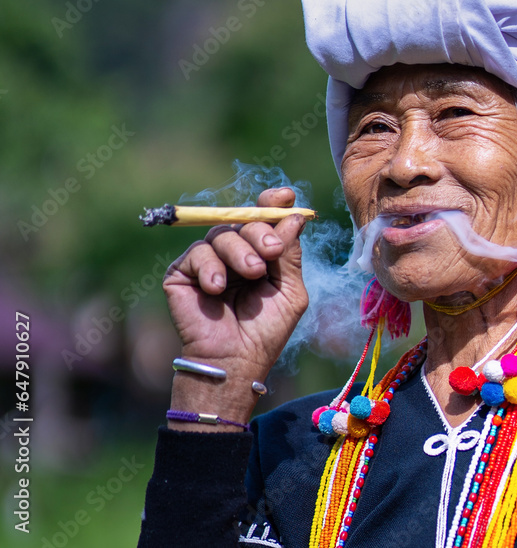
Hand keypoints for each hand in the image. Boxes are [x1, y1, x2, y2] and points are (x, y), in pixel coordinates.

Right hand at [162, 187, 308, 428]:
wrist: (235, 362)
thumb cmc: (265, 331)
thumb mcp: (290, 291)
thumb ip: (291, 255)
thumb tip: (295, 216)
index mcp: (261, 253)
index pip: (265, 218)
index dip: (272, 202)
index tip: (283, 195)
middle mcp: (234, 252)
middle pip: (245, 219)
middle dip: (261, 230)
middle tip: (271, 251)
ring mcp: (207, 261)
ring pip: (222, 233)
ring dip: (239, 251)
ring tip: (251, 275)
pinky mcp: (182, 273)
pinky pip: (196, 253)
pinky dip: (210, 267)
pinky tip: (218, 288)